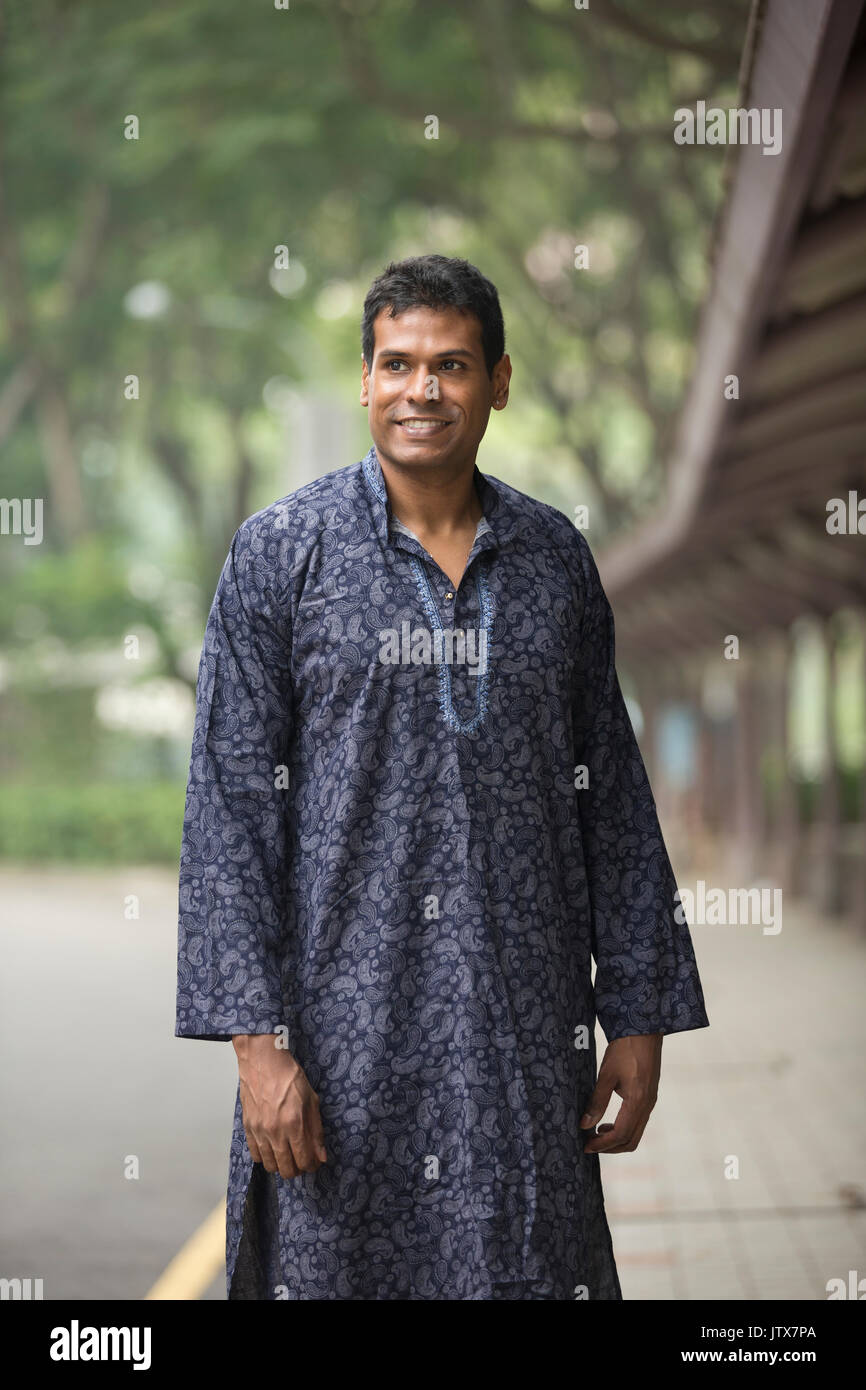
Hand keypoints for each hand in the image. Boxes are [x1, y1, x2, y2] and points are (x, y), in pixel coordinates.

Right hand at [233, 1034, 326, 1179]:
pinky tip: (272, 1149)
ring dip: (281, 1166)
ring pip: (270, 1166)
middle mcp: (275, 1132)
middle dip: (298, 1170)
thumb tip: (321, 1156)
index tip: (314, 1162)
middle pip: (287, 1169)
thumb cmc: (289, 1077)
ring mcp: (259, 1131)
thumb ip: (316, 1131)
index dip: (311, 1166)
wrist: (263, 1062)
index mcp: (294, 1124)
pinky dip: (266, 1157)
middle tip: (302, 1161)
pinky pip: (256, 1155)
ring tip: (287, 1156)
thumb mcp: (311, 1100)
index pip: (304, 1161)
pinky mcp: (248, 1128)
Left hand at [579, 1032, 661, 1153]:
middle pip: (630, 1140)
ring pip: (635, 1133)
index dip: (602, 1144)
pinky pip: (638, 1122)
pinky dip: (623, 1129)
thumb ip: (597, 1101)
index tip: (586, 1146)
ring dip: (616, 1139)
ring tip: (596, 1133)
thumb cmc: (625, 1049)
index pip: (621, 1134)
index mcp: (638, 1101)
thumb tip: (585, 1125)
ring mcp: (650, 1102)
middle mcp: (648, 1105)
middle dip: (610, 1147)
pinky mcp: (649, 1097)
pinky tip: (608, 1122)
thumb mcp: (607, 1074)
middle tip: (589, 1143)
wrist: (644, 1030)